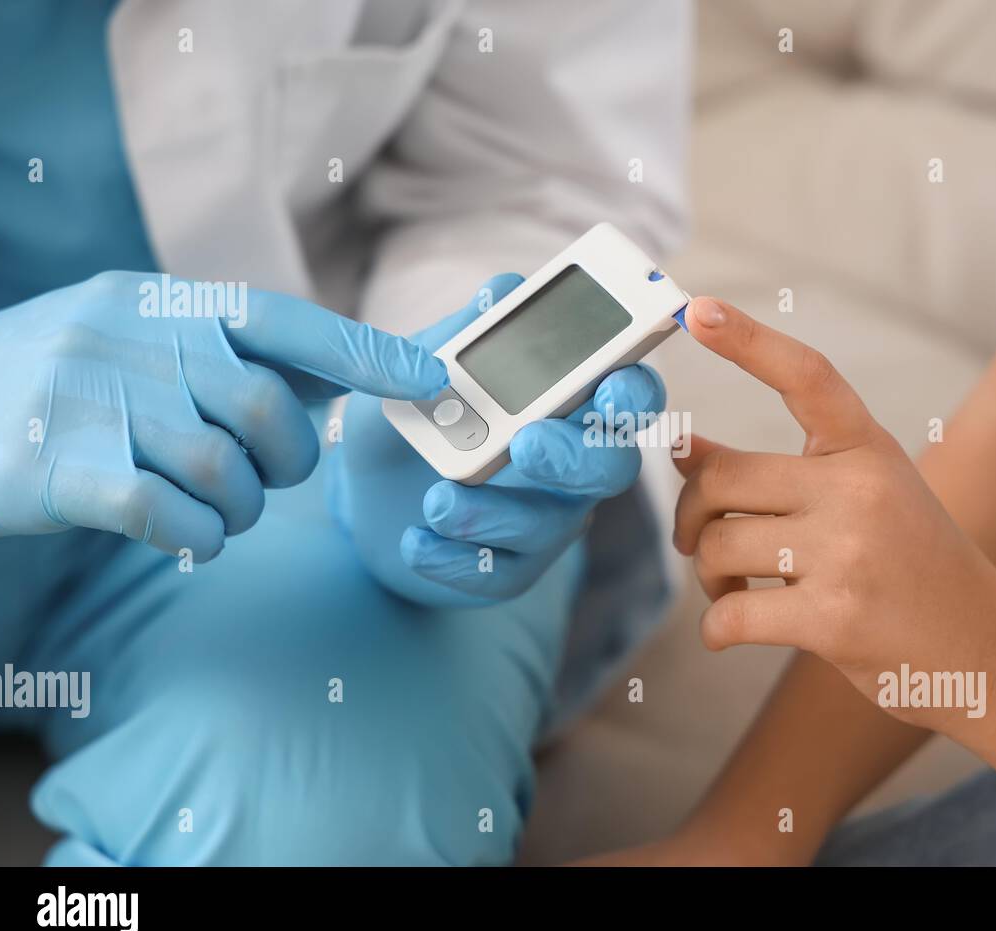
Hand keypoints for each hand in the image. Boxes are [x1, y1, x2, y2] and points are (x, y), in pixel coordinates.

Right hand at [0, 271, 445, 561]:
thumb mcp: (138, 345)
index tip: (429, 380)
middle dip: (291, 460)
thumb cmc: (60, 391)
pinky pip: (169, 514)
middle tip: (266, 479)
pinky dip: (197, 537)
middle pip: (267, 407)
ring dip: (240, 508)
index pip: (282, 317)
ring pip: (224, 468)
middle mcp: (127, 337)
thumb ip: (230, 358)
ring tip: (215, 511)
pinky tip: (184, 536)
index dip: (363, 351)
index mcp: (158, 302)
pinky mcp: (56, 470)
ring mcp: (87, 400)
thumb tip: (345, 379)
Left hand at [331, 274, 665, 606]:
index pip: (629, 395)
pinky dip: (458, 558)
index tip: (610, 387)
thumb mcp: (418, 370)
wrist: (361, 491)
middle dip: (577, 455)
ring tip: (438, 500)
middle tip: (526, 443)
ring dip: (497, 512)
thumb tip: (499, 293)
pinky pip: (504, 574)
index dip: (634, 393)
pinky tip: (415, 540)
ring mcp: (547, 520)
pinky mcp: (511, 569)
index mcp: (568, 403)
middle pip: (614, 465)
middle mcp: (573, 463)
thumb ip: (460, 336)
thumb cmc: (411, 417)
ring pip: (554, 524)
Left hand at [672, 297, 995, 731]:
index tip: (698, 311)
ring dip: (708, 578)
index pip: (806, 375)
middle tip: (693, 542)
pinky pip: (730, 614)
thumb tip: (686, 448)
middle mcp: (860, 488)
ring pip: (717, 547)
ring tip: (733, 590)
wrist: (987, 650)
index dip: (747, 340)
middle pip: (721, 480)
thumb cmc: (912, 568)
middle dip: (689, 518)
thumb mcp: (861, 499)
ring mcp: (849, 552)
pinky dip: (715, 628)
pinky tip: (730, 629)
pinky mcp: (834, 617)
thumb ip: (779, 473)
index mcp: (869, 449)